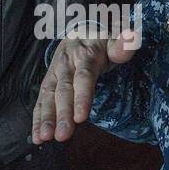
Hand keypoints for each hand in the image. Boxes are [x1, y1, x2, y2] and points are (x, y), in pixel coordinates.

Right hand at [32, 25, 139, 143]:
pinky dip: (37, 119)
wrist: (79, 31)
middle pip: (64, 92)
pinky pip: (40, 101)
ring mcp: (54, 75)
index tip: (80, 118)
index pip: (83, 78)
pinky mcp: (47, 84)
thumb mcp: (113, 41)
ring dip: (45, 118)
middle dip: (62, 114)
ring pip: (48, 97)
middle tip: (63, 136)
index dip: (82, 98)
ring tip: (44, 138)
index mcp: (84, 56)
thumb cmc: (100, 43)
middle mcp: (66, 66)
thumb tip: (131, 36)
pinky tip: (37, 137)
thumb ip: (121, 45)